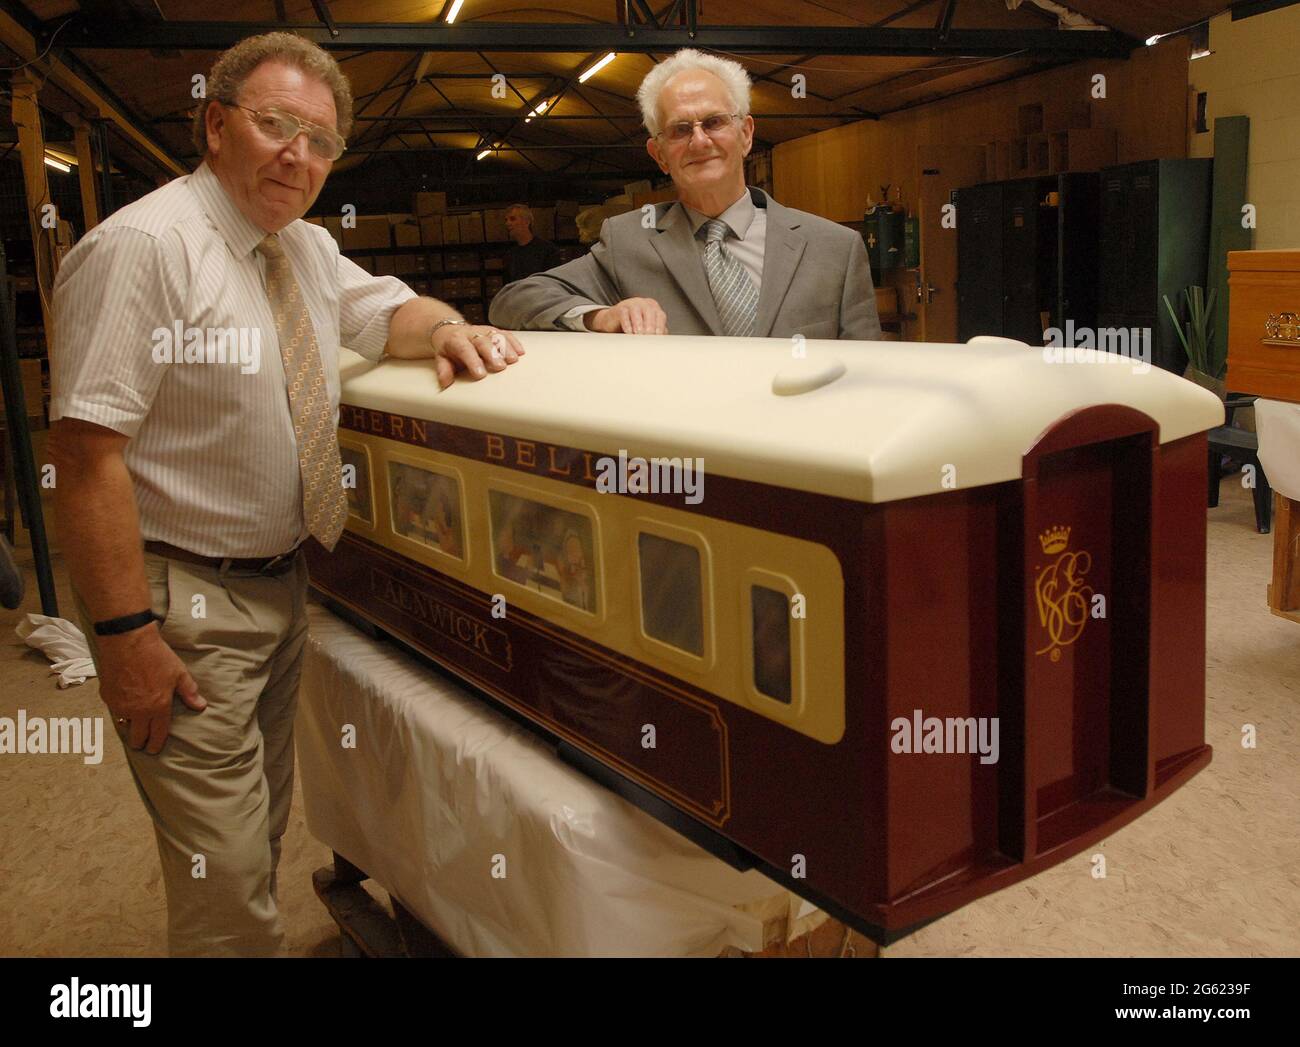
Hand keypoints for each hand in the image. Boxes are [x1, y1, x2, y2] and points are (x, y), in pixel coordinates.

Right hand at [97, 624, 205, 754]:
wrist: (128, 641)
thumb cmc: (156, 656)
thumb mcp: (179, 673)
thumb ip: (189, 693)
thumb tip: (200, 706)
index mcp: (157, 707)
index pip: (157, 735)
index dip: (156, 745)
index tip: (155, 749)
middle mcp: (137, 711)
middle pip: (137, 737)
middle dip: (141, 742)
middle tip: (144, 743)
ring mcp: (120, 705)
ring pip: (125, 724)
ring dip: (130, 726)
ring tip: (135, 724)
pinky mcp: (107, 697)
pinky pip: (115, 710)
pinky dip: (120, 710)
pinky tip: (125, 703)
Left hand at [431, 323, 524, 389]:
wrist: (450, 331)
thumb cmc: (449, 349)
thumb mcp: (441, 359)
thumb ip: (443, 370)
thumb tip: (445, 382)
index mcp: (456, 340)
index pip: (464, 349)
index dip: (473, 361)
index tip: (480, 374)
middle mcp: (471, 333)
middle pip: (483, 341)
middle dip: (492, 354)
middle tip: (500, 367)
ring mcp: (484, 331)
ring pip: (496, 336)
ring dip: (506, 347)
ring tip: (513, 360)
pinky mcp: (494, 331)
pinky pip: (505, 334)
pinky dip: (514, 342)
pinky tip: (520, 351)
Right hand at [585, 298, 667, 334]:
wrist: (614, 323)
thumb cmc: (634, 327)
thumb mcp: (646, 329)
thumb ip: (656, 333)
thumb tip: (663, 342)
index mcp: (654, 308)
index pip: (660, 316)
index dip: (660, 327)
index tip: (658, 338)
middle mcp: (644, 304)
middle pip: (650, 312)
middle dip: (650, 326)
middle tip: (648, 337)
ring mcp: (631, 304)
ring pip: (637, 312)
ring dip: (639, 324)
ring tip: (639, 335)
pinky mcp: (620, 308)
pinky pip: (624, 314)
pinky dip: (627, 324)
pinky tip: (628, 332)